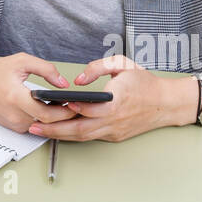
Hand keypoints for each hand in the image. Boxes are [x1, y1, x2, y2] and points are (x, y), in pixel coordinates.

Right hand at [0, 53, 75, 133]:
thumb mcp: (20, 62)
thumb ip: (45, 69)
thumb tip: (63, 83)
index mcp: (15, 97)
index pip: (46, 112)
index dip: (64, 110)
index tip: (74, 103)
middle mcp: (15, 115)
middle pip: (48, 122)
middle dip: (65, 116)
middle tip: (76, 105)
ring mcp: (14, 124)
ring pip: (43, 126)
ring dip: (55, 118)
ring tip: (64, 105)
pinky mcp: (15, 128)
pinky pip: (35, 126)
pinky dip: (44, 119)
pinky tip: (50, 108)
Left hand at [26, 54, 195, 142]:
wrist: (167, 104)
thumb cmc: (145, 83)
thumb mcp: (123, 64)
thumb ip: (98, 67)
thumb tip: (78, 80)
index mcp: (117, 100)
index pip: (89, 108)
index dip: (71, 110)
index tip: (53, 107)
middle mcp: (114, 119)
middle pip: (80, 129)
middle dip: (54, 130)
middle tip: (34, 126)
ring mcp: (114, 130)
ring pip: (83, 136)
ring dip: (60, 136)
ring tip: (40, 130)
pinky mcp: (115, 136)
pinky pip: (91, 136)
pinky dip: (74, 135)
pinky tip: (60, 130)